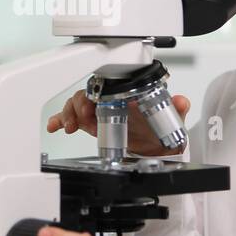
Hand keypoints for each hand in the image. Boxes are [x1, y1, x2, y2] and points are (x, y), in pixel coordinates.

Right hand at [46, 89, 190, 156]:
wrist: (154, 149)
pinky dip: (59, 119)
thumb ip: (177, 109)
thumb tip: (182, 101)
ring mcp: (98, 112)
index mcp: (125, 95)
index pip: (106, 86)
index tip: (93, 102)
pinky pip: (71, 118)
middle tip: (81, 117)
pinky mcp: (91, 125)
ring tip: (68, 125)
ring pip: (76, 104)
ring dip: (68, 112)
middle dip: (79, 104)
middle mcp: (109, 101)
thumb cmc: (159, 129)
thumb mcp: (172, 120)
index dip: (97, 92)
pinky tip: (53, 125)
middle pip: (87, 93)